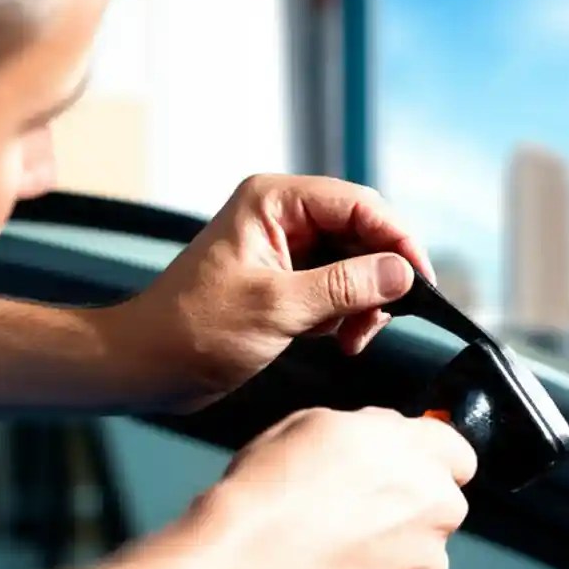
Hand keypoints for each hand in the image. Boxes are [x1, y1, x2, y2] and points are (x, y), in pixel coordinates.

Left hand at [125, 174, 435, 410]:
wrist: (147, 366)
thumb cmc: (192, 330)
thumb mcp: (277, 308)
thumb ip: (345, 287)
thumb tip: (402, 273)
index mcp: (274, 202)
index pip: (360, 204)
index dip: (397, 240)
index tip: (421, 281)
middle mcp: (282, 217)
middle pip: (363, 232)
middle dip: (380, 277)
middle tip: (383, 319)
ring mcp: (285, 250)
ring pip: (355, 264)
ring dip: (364, 303)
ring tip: (352, 339)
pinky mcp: (286, 282)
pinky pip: (337, 289)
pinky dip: (347, 315)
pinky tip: (338, 340)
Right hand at [197, 407, 476, 568]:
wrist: (252, 567)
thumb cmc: (271, 493)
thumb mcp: (310, 424)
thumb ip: (364, 430)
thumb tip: (375, 439)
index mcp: (417, 451)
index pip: (456, 452)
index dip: (425, 460)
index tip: (398, 470)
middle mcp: (436, 504)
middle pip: (438, 504)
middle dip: (407, 508)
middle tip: (350, 513)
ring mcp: (426, 562)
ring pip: (418, 552)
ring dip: (389, 551)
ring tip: (330, 552)